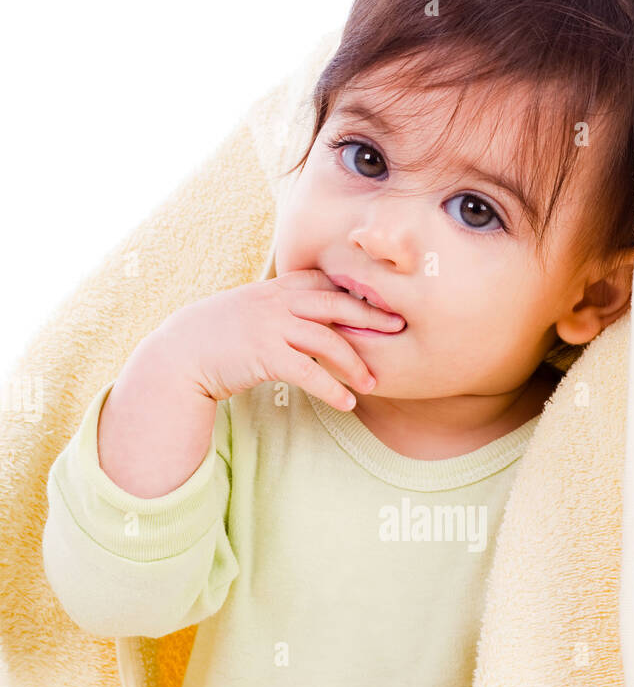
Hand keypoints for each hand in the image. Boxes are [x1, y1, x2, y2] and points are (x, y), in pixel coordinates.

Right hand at [156, 268, 404, 408]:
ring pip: (328, 340)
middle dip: (372, 316)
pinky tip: (347, 403)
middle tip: (399, 328)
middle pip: (337, 304)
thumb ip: (282, 307)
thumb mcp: (252, 309)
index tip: (385, 301)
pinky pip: (310, 372)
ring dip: (355, 363)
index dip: (357, 292)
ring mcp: (271, 326)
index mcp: (278, 288)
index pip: (326, 283)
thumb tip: (311, 317)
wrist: (180, 354)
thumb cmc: (219, 336)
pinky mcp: (265, 355)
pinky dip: (332, 389)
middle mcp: (278, 301)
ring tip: (372, 383)